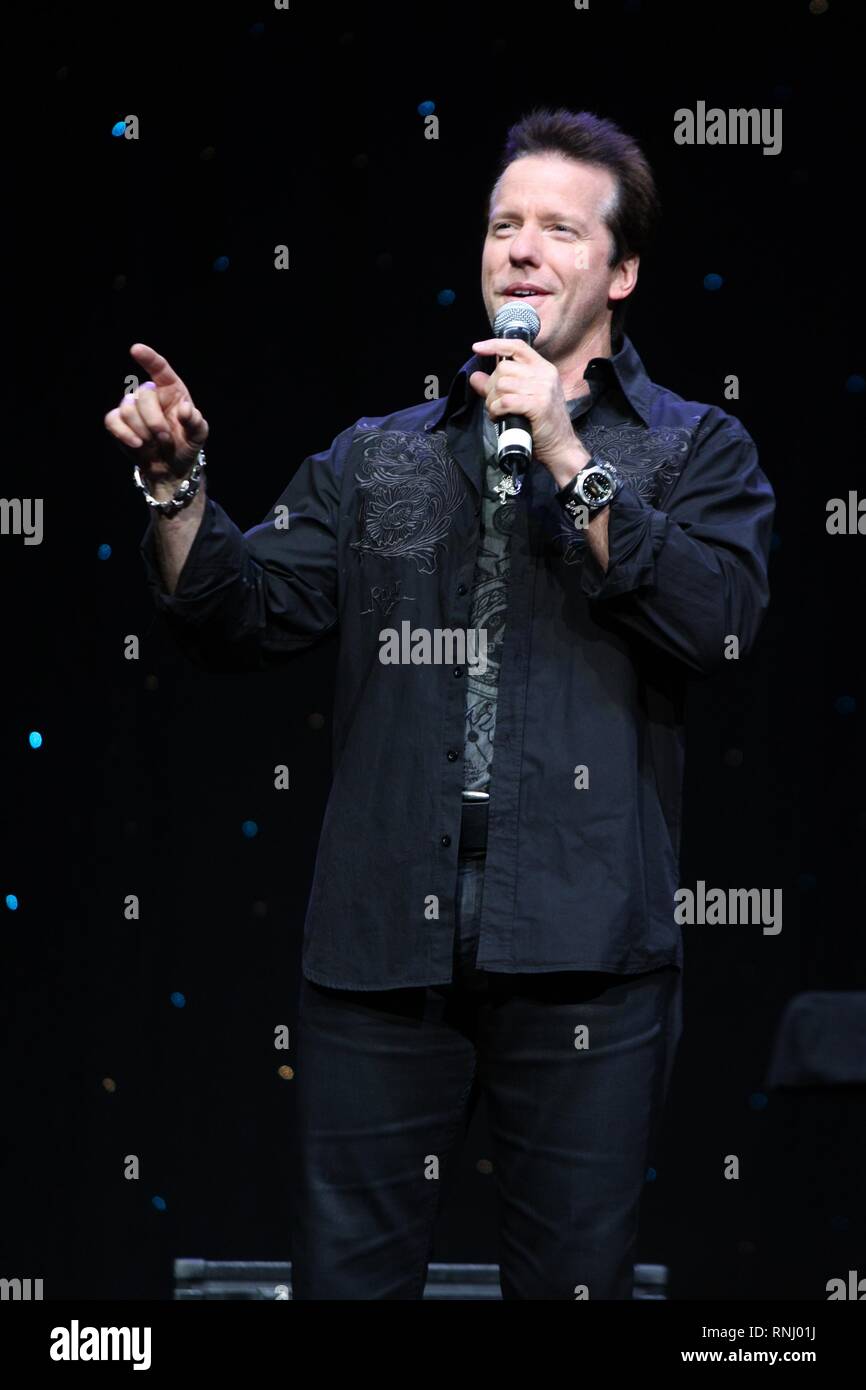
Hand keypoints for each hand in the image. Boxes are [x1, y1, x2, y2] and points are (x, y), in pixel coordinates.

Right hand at [104, 343, 208, 490]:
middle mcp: (149, 394)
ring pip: (127, 408)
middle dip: (155, 421)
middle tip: (165, 439)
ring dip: (143, 431)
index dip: (148, 358)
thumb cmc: (186, 443)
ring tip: (154, 444)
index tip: (136, 349)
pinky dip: (125, 434)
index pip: (160, 368)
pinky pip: (112, 420)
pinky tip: (137, 444)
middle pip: (143, 394)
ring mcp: (131, 407)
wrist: (171, 466)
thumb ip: (195, 421)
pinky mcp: (117, 422)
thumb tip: (186, 409)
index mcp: (171, 389)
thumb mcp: (198, 434)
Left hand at [468, 336, 587, 478]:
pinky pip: (506, 401)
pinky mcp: (538, 405)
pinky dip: (497, 410)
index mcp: (544, 369)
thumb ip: (499, 387)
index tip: (477, 348)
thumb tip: (475, 377)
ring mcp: (543, 389)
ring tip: (498, 412)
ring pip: (502, 384)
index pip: (517, 347)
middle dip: (491, 387)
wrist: (561, 447)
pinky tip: (500, 417)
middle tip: (494, 403)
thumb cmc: (541, 424)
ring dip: (493, 401)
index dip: (495, 345)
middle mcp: (545, 375)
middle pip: (504, 368)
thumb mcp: (523, 400)